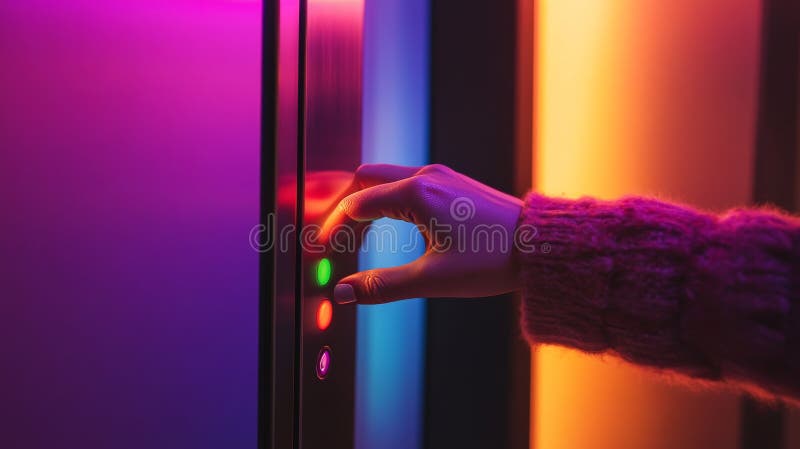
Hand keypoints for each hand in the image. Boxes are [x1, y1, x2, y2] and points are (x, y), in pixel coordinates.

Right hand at [322, 163, 523, 303]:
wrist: (540, 246)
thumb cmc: (492, 261)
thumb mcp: (432, 279)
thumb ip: (383, 285)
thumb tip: (345, 292)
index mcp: (416, 193)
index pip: (357, 205)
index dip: (334, 228)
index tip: (322, 248)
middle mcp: (426, 175)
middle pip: (365, 179)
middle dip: (344, 206)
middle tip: (332, 235)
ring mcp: (441, 175)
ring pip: (386, 177)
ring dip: (366, 200)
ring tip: (356, 232)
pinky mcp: (453, 182)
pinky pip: (406, 181)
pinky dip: (387, 197)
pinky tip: (389, 221)